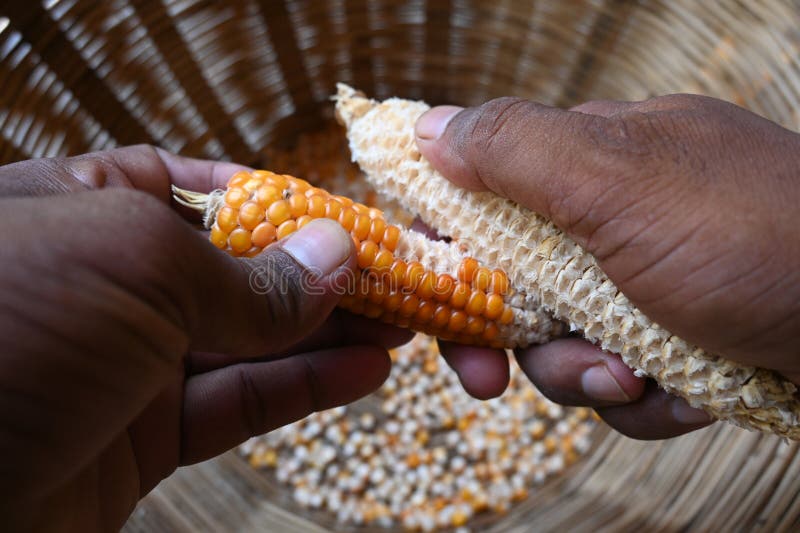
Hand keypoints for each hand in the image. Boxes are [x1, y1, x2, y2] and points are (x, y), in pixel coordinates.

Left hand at [0, 146, 411, 530]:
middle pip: (236, 270)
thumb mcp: (132, 265)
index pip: (198, 190)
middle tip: (399, 279)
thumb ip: (244, 271)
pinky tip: (363, 372)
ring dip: (327, 334)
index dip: (276, 202)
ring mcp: (125, 364)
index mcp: (85, 210)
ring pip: (249, 342)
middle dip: (319, 275)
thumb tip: (335, 255)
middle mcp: (106, 283)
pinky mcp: (139, 439)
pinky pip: (236, 403)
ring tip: (403, 324)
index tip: (344, 219)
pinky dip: (303, 389)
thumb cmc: (7, 328)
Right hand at [414, 94, 799, 438]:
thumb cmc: (755, 240)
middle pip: (516, 283)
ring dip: (584, 376)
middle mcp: (616, 216)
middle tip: (491, 381)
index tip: (425, 310)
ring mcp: (650, 282)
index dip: (444, 252)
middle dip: (512, 339)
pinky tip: (684, 393)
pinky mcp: (681, 340)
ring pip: (566, 343)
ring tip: (634, 378)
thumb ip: (518, 151)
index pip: (484, 194)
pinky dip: (643, 398)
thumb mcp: (621, 182)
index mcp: (594, 160)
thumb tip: (425, 129)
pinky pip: (623, 379)